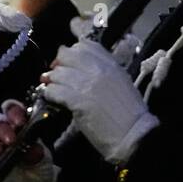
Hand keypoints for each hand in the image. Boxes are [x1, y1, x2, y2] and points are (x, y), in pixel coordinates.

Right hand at [0, 99, 58, 181]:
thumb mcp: (43, 163)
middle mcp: (3, 133)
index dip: (14, 111)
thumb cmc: (38, 171)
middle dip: (2, 129)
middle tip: (10, 141)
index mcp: (19, 126)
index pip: (12, 110)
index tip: (20, 121)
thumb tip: (35, 149)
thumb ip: (38, 154)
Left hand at [41, 39, 157, 162]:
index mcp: (111, 64)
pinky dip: (49, 94)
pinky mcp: (77, 100)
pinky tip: (53, 99)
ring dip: (53, 82)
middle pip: (66, 55)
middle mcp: (98, 70)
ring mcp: (87, 84)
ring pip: (57, 73)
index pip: (85, 45)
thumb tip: (78, 68)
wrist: (133, 135)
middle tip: (58, 76)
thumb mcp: (120, 83)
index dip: (72, 52)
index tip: (69, 62)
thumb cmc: (129, 114)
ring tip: (55, 89)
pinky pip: (54, 90)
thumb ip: (102, 72)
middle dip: (58, 65)